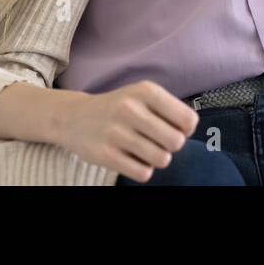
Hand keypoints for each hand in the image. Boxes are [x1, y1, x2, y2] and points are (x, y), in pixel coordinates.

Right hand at [55, 81, 198, 182]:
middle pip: (176, 142)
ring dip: (157, 158)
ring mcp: (116, 132)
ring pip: (161, 159)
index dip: (186, 129)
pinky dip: (142, 169)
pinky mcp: (104, 154)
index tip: (173, 127)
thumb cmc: (120, 107)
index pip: (188, 119)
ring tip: (145, 149)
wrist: (74, 117)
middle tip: (158, 141)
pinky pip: (143, 173)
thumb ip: (169, 109)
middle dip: (171, 145)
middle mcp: (130, 109)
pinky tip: (132, 158)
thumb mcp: (143, 96)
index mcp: (146, 91)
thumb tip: (189, 131)